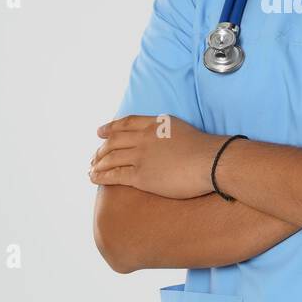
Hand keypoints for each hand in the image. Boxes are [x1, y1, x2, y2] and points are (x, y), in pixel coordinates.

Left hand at [89, 114, 225, 198]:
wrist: (210, 161)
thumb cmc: (203, 149)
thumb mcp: (181, 129)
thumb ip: (166, 132)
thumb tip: (161, 141)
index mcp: (155, 124)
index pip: (126, 123)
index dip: (110, 127)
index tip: (101, 131)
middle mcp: (144, 137)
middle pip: (114, 141)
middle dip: (101, 149)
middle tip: (94, 156)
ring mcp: (141, 156)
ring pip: (110, 158)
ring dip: (98, 163)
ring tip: (91, 169)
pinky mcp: (140, 176)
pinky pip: (114, 175)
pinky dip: (101, 176)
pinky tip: (94, 178)